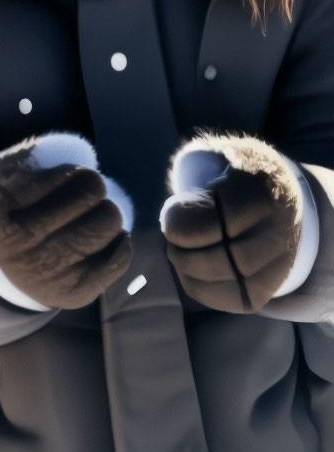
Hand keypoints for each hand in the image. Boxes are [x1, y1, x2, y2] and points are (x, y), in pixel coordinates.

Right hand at [0, 143, 131, 309]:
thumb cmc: (10, 206)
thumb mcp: (5, 175)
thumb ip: (32, 156)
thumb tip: (81, 152)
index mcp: (0, 206)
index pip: (55, 178)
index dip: (74, 172)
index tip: (75, 173)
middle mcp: (20, 242)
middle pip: (85, 198)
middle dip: (95, 187)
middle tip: (93, 188)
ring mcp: (45, 271)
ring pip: (104, 229)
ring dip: (110, 214)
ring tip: (102, 211)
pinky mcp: (70, 294)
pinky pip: (115, 262)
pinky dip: (122, 244)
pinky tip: (113, 236)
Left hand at [162, 163, 299, 313]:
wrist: (277, 194)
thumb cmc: (234, 170)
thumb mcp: (220, 151)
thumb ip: (196, 160)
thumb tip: (178, 193)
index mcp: (262, 188)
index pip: (228, 219)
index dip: (190, 227)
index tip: (169, 224)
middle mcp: (281, 225)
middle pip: (237, 258)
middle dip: (190, 256)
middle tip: (171, 244)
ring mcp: (282, 257)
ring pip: (240, 282)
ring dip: (195, 274)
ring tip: (177, 256)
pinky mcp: (274, 282)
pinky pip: (239, 299)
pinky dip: (205, 291)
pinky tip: (188, 273)